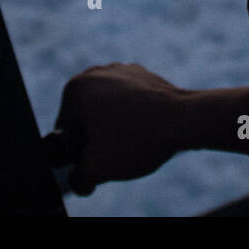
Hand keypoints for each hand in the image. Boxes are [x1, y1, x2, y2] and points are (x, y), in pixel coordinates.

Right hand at [54, 63, 189, 194]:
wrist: (183, 119)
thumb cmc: (136, 140)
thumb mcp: (97, 169)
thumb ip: (77, 179)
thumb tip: (79, 179)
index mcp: (75, 89)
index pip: (65, 131)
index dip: (81, 151)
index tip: (102, 155)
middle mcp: (93, 73)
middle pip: (85, 118)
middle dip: (97, 138)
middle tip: (118, 150)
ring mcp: (118, 69)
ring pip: (106, 110)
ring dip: (115, 127)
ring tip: (134, 139)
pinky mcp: (141, 74)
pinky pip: (127, 101)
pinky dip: (132, 115)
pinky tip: (146, 127)